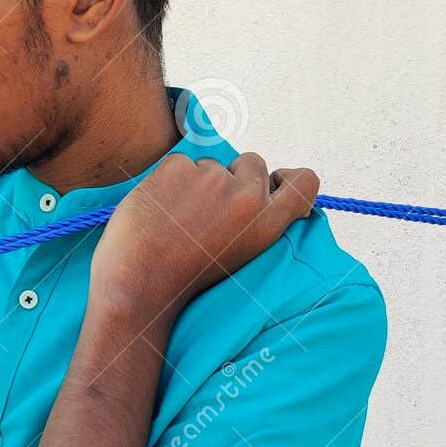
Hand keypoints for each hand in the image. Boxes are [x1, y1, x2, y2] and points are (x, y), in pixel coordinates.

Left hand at [91, 152, 318, 313]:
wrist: (140, 284)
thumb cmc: (186, 275)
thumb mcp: (238, 254)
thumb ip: (254, 221)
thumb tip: (257, 188)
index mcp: (266, 225)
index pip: (305, 183)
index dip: (287, 177)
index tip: (271, 182)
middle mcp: (247, 196)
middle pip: (252, 162)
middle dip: (233, 176)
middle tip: (206, 208)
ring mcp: (213, 178)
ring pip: (210, 163)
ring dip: (196, 181)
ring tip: (176, 218)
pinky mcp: (179, 167)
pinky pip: (179, 163)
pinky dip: (168, 181)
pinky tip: (158, 209)